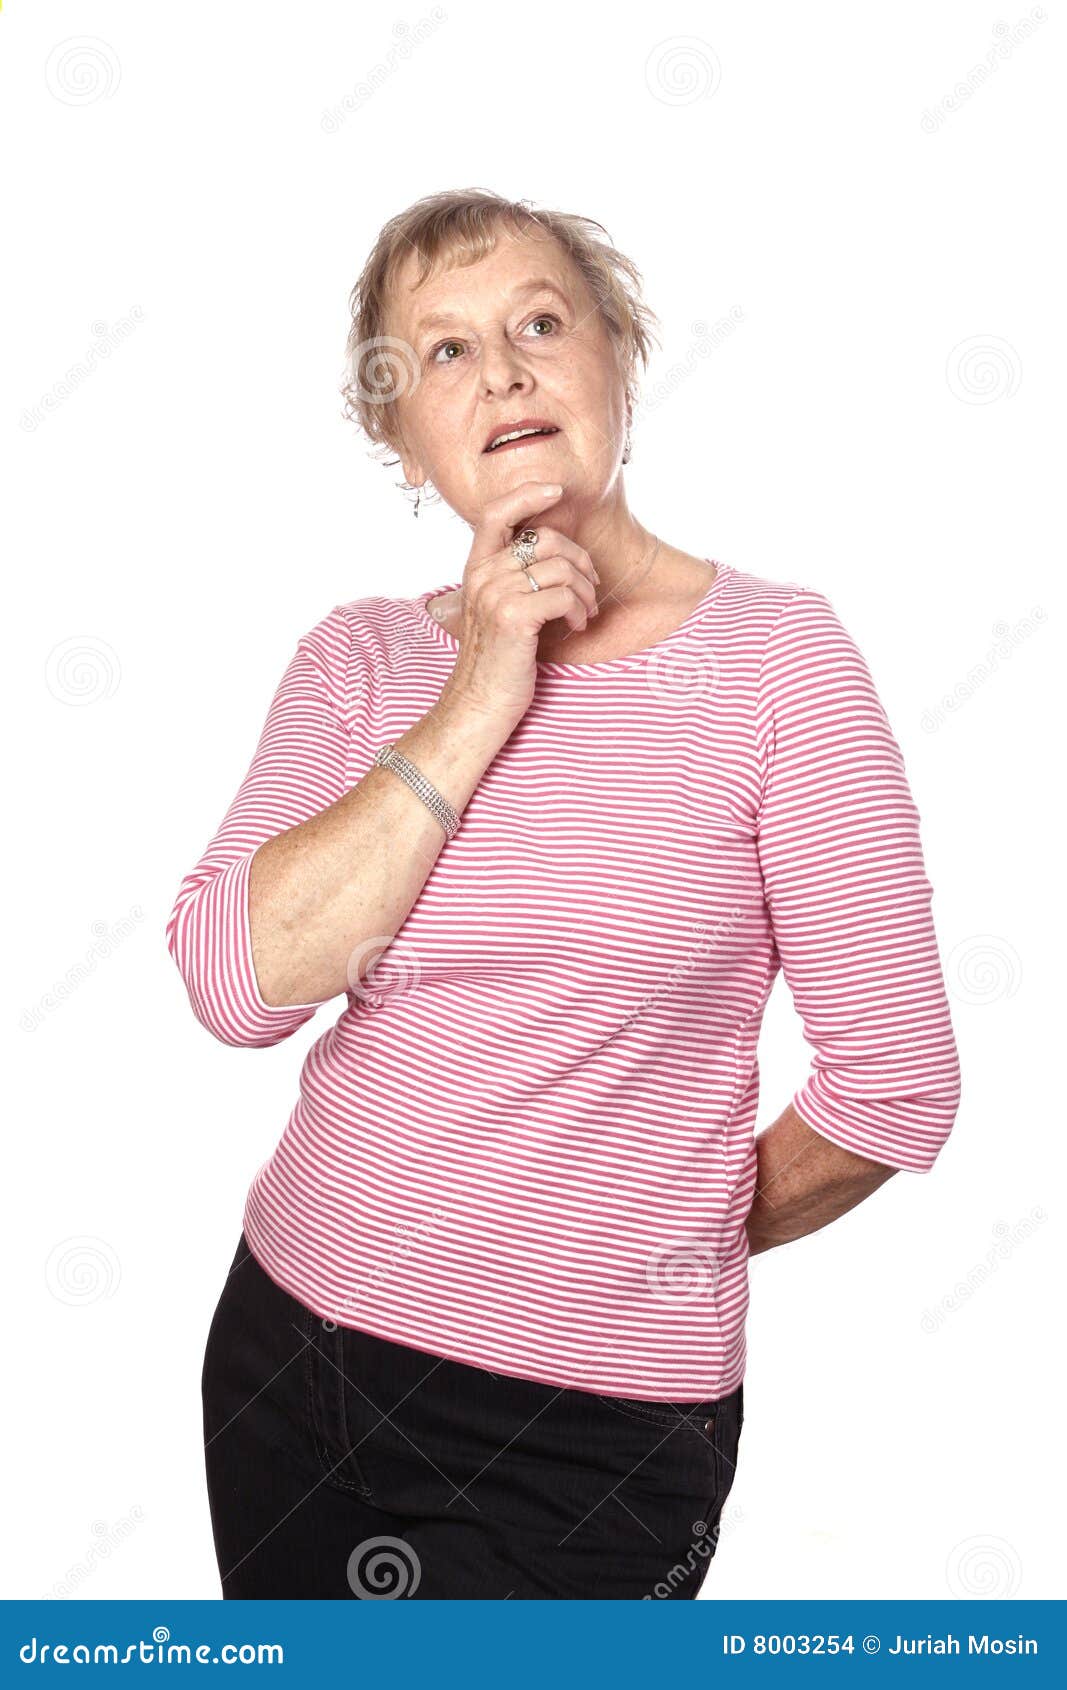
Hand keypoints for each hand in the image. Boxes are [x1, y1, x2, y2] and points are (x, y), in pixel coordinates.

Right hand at [440, 481, 599, 724]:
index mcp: (476, 569)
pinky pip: (565, 596)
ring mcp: (496, 594)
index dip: (527, 494)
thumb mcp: (499, 610)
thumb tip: (557, 552)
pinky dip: (581, 611)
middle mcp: (482, 576)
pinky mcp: (513, 616)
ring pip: (562, 567)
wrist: (478, 705)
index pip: (496, 512)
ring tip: (585, 613)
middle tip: (590, 587)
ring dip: (586, 591)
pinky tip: (577, 627)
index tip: (556, 490)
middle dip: (580, 560)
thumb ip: (513, 578)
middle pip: (546, 540)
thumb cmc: (497, 661)